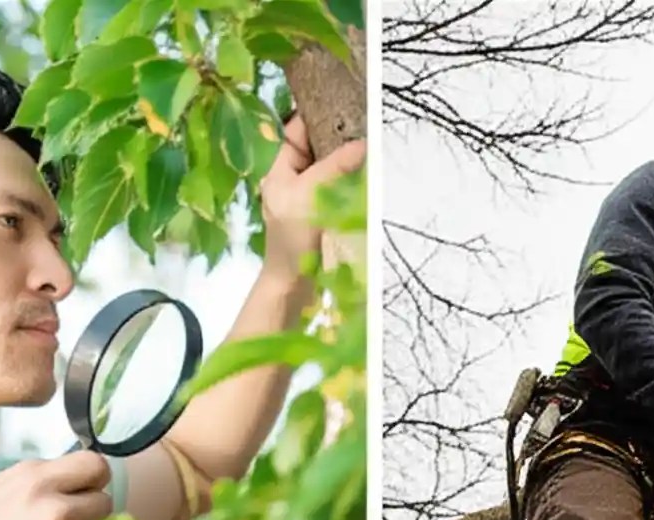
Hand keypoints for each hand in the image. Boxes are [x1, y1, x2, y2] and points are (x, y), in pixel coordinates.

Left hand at [258, 115, 365, 281]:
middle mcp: (294, 180)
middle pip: (318, 148)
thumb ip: (333, 167)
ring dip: (350, 156)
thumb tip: (362, 144)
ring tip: (373, 138)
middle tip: (366, 118)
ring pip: (333, 167)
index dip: (314, 114)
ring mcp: (310, 197)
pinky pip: (341, 188)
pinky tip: (371, 170)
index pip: (296, 131)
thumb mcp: (308, 195)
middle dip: (339, 134)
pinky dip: (354, 178)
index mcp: (280, 170)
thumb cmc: (291, 239)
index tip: (340, 99)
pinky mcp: (325, 213)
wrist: (293, 284)